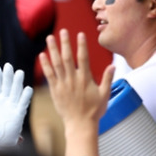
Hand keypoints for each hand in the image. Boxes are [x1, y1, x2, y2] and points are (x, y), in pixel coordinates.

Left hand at [0, 63, 32, 146]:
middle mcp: (5, 102)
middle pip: (7, 86)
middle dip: (8, 76)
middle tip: (8, 65)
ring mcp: (12, 108)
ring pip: (16, 93)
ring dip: (17, 83)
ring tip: (19, 72)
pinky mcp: (18, 116)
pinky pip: (23, 105)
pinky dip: (25, 97)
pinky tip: (28, 88)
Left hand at [39, 29, 113, 155]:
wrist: (80, 125)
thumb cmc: (94, 111)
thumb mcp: (105, 94)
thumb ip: (107, 79)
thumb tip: (113, 65)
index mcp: (85, 79)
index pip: (83, 58)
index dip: (81, 45)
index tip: (79, 34)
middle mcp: (73, 80)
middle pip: (67, 57)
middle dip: (65, 43)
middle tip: (62, 30)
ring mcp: (63, 85)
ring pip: (56, 64)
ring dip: (52, 50)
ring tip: (50, 37)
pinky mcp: (55, 91)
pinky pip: (49, 75)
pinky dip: (45, 65)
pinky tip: (42, 55)